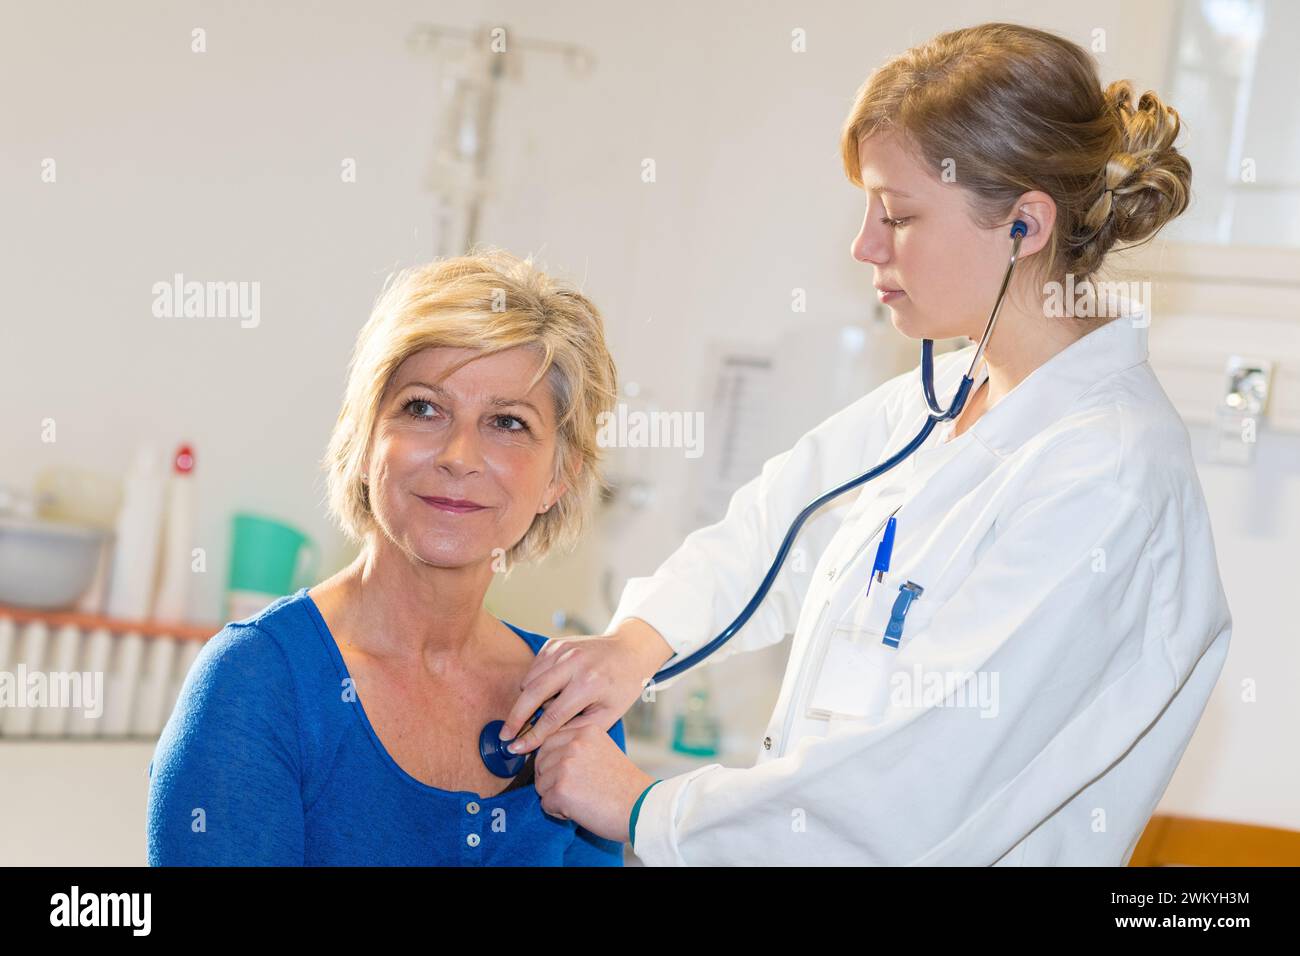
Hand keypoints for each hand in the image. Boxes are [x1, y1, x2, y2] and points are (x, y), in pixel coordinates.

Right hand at [498, 618, 672, 755]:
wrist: (629, 650)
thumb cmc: (621, 686)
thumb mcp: (608, 714)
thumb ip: (578, 729)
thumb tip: (546, 742)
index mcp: (589, 684)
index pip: (552, 716)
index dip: (533, 735)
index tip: (517, 748)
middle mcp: (573, 663)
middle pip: (533, 694)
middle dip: (516, 717)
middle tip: (505, 735)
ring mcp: (562, 650)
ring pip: (530, 680)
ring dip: (528, 699)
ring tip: (542, 709)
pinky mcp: (555, 643)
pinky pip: (534, 667)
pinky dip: (534, 682)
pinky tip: (548, 690)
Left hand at [534, 722, 655, 841]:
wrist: (641, 809)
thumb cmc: (624, 786)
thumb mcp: (603, 751)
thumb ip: (578, 748)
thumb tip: (547, 757)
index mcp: (585, 732)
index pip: (549, 742)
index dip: (553, 762)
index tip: (567, 775)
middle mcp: (574, 744)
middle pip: (541, 763)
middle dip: (552, 780)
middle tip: (577, 791)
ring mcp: (566, 766)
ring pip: (541, 784)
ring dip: (555, 797)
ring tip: (582, 800)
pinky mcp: (561, 789)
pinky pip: (545, 803)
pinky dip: (558, 812)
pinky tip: (579, 810)